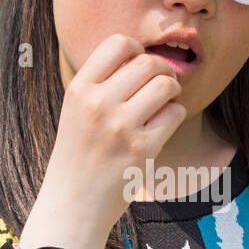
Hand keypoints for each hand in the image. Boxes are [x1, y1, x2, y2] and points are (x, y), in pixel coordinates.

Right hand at [18, 33, 185, 248]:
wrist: (73, 204)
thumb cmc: (78, 154)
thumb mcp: (75, 110)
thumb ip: (101, 82)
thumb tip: (140, 54)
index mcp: (79, 89)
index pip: (118, 43)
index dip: (136, 50)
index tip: (137, 66)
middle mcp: (98, 104)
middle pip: (148, 62)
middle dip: (161, 71)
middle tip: (159, 86)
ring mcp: (121, 127)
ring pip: (166, 85)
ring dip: (172, 91)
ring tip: (163, 103)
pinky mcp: (142, 149)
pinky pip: (175, 114)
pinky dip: (174, 116)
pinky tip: (162, 126)